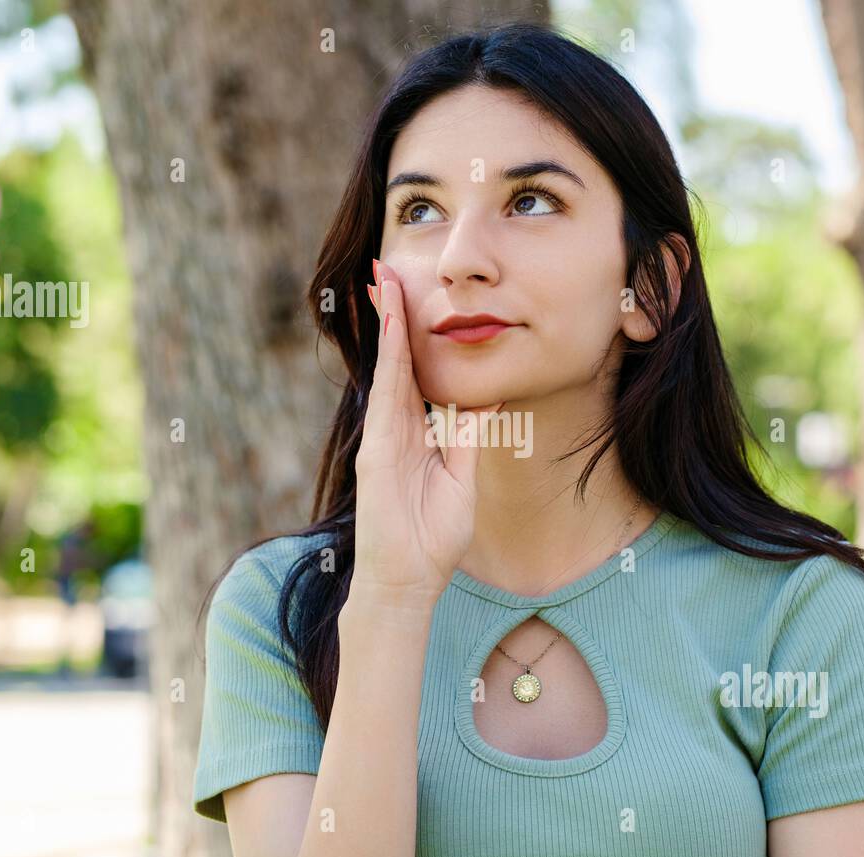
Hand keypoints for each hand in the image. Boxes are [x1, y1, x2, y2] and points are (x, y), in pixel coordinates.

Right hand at [350, 260, 501, 609]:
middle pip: (395, 360)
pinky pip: (386, 394)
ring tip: (384, 279)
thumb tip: (486, 399)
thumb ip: (468, 438)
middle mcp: (395, 428)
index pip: (414, 373)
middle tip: (387, 269)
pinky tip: (392, 324)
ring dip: (386, 322)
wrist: (408, 581)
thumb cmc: (432, 537)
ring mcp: (383, 436)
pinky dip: (388, 357)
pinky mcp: (377, 450)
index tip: (413, 298)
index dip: (413, 336)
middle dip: (391, 314)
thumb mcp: (461, 478)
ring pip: (386, 367)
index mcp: (415, 433)